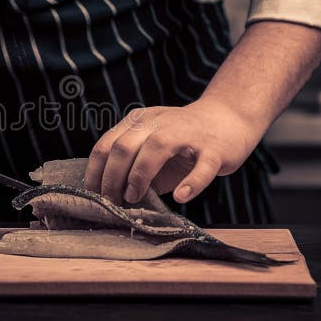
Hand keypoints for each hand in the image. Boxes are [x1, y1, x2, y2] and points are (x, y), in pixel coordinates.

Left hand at [84, 99, 263, 204]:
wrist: (228, 119)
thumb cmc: (183, 141)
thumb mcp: (152, 147)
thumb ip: (134, 166)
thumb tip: (113, 197)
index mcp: (139, 122)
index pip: (107, 144)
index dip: (96, 172)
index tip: (93, 195)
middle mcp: (159, 123)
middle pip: (124, 146)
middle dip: (111, 177)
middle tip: (112, 201)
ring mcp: (187, 134)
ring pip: (156, 148)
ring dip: (139, 176)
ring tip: (134, 197)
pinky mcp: (214, 149)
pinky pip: (202, 167)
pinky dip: (190, 184)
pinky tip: (181, 196)